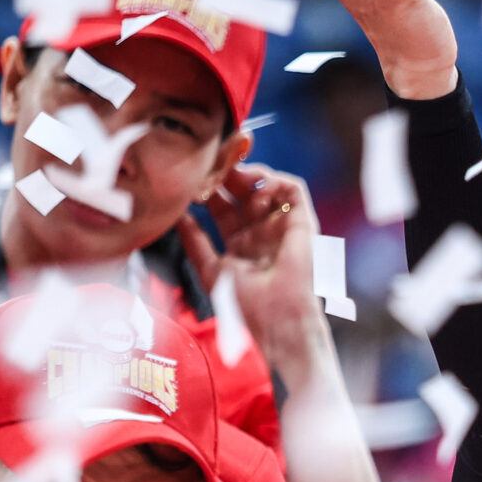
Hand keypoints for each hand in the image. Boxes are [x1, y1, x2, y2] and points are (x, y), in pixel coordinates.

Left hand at [177, 163, 327, 376]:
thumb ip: (194, 240)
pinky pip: (294, 189)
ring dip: (249, 174)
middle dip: (227, 175)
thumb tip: (178, 216)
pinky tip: (256, 181)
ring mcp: (282, 226)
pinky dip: (275, 178)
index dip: (209, 190)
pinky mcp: (303, 222)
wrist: (275, 316)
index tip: (193, 180)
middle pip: (243, 192)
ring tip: (233, 172)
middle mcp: (261, 232)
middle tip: (211, 166)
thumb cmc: (246, 302)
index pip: (223, 207)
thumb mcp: (210, 268)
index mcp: (240, 243)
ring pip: (267, 186)